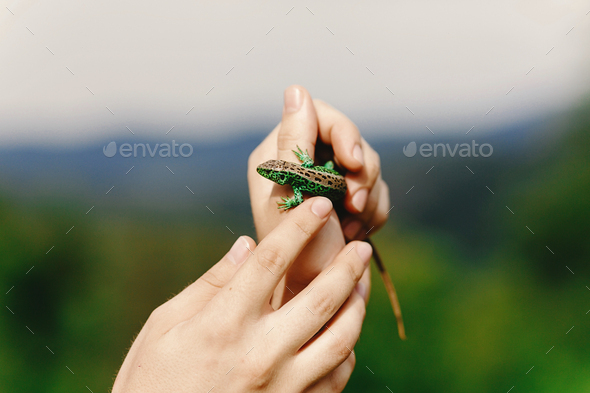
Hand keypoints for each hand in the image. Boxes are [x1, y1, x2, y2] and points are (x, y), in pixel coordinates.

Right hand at [112, 198, 370, 392]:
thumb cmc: (151, 381)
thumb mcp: (164, 327)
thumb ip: (209, 285)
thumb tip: (246, 247)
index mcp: (223, 324)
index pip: (270, 262)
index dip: (298, 227)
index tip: (319, 205)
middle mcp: (260, 353)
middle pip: (319, 298)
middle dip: (347, 266)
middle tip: (361, 244)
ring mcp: (282, 386)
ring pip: (340, 339)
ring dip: (357, 305)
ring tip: (361, 283)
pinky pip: (335, 377)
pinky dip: (346, 350)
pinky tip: (346, 332)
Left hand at [248, 85, 389, 304]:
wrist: (316, 299)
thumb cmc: (298, 255)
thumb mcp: (296, 197)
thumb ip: (294, 143)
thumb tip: (296, 89)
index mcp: (277, 155)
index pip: (318, 116)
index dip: (344, 134)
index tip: (355, 164)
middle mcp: (300, 163)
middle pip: (350, 140)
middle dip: (360, 174)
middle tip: (354, 206)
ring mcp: (325, 182)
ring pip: (367, 165)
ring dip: (368, 197)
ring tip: (352, 226)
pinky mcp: (346, 199)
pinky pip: (376, 188)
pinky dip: (375, 210)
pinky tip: (358, 231)